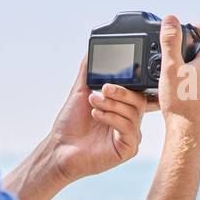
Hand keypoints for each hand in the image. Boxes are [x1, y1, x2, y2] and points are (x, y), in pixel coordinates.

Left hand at [47, 55, 157, 181]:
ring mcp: (130, 136)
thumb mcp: (81, 92)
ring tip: (93, 102)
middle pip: (139, 100)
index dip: (132, 82)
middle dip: (121, 92)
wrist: (60, 147)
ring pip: (133, 113)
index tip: (117, 77)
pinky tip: (97, 115)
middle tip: (104, 89)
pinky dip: (112, 118)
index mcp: (122, 108)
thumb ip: (88, 71)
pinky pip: (129, 129)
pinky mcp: (128, 149)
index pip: (137, 91)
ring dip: (112, 104)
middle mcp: (129, 121)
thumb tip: (90, 50)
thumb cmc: (70, 124)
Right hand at [158, 16, 199, 140]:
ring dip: (196, 69)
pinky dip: (197, 86)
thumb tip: (171, 20)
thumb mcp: (170, 67)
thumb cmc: (181, 102)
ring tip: (177, 76)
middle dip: (196, 51)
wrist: (188, 134)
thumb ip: (171, 41)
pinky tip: (182, 94)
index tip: (193, 31)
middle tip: (178, 55)